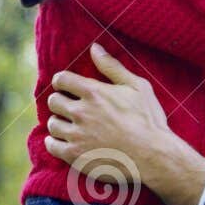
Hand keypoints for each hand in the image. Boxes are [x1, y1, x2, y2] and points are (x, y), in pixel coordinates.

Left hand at [45, 45, 169, 168]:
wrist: (153, 156)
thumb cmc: (149, 120)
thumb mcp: (137, 87)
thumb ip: (112, 67)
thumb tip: (94, 48)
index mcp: (94, 92)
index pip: (61, 80)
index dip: (63, 82)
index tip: (67, 87)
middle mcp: (81, 112)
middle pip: (53, 101)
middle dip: (60, 101)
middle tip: (70, 107)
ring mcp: (77, 135)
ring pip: (52, 124)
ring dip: (59, 122)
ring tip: (70, 125)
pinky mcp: (75, 156)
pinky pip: (52, 146)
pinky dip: (54, 142)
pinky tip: (63, 142)